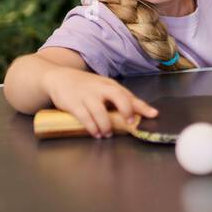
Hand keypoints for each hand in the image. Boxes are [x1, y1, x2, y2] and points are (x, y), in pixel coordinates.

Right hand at [44, 66, 159, 137]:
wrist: (59, 78)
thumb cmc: (86, 86)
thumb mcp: (103, 87)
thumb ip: (118, 99)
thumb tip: (137, 113)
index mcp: (110, 86)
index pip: (129, 95)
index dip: (142, 106)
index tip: (153, 114)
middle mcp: (101, 89)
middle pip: (118, 97)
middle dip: (126, 110)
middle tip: (129, 122)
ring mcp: (87, 96)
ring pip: (100, 112)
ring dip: (106, 125)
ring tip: (107, 134)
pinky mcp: (74, 104)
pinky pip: (85, 117)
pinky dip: (92, 127)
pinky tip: (96, 133)